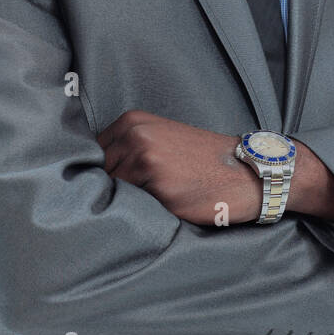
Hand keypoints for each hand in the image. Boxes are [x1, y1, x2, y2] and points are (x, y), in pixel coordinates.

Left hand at [96, 110, 260, 225]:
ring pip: (112, 193)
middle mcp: (136, 136)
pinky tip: (162, 208)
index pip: (91, 154)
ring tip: (152, 201)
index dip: (100, 173)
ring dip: (124, 203)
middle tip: (136, 197)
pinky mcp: (159, 188)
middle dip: (109, 189)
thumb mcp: (160, 138)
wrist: (245, 171)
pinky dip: (140, 213)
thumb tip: (88, 175)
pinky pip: (133, 208)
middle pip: (98, 174)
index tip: (113, 184)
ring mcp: (146, 161)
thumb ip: (125, 148)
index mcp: (133, 121)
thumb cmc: (202, 160)